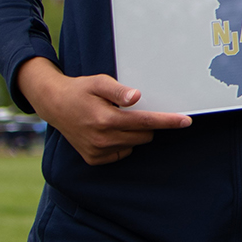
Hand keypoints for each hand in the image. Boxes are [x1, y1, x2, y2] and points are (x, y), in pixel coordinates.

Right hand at [16, 58, 188, 165]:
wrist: (54, 105)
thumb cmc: (81, 90)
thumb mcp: (99, 82)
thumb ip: (119, 90)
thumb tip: (137, 97)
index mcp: (106, 119)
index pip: (145, 122)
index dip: (168, 121)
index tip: (186, 121)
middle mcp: (102, 139)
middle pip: (145, 134)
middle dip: (146, 123)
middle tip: (130, 110)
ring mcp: (97, 151)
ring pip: (135, 144)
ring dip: (133, 133)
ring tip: (114, 118)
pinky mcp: (94, 159)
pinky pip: (123, 152)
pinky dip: (122, 142)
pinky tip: (108, 130)